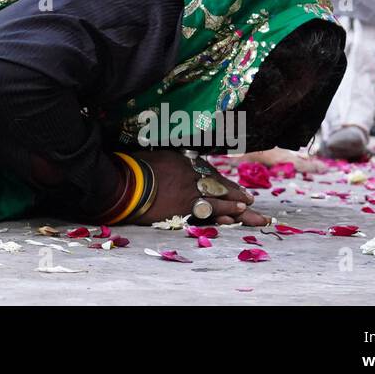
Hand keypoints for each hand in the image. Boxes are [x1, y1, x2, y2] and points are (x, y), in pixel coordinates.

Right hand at [134, 150, 269, 226]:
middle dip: (235, 192)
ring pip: (218, 198)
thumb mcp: (154, 156)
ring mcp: (188, 192)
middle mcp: (190, 175)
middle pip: (217, 185)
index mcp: (182, 162)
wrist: (123, 184)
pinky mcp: (184, 208)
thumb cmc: (132, 168)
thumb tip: (173, 162)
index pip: (208, 172)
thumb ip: (169, 161)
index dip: (221, 180)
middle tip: (251, 199)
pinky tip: (235, 217)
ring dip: (235, 204)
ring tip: (250, 209)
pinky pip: (208, 211)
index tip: (232, 186)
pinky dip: (223, 213)